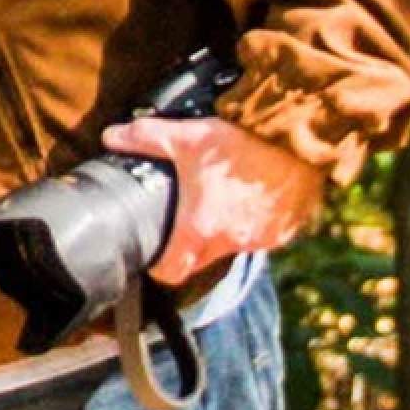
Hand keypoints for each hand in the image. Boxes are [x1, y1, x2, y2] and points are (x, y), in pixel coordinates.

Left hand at [102, 113, 326, 282]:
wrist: (298, 138)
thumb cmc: (242, 141)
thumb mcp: (186, 136)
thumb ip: (144, 138)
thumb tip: (111, 136)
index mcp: (199, 229)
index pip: (171, 272)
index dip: (160, 267)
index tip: (157, 255)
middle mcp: (231, 241)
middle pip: (201, 262)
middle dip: (191, 250)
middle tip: (186, 224)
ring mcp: (261, 239)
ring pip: (235, 247)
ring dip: (226, 233)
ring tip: (224, 203)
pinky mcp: (286, 231)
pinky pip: (265, 236)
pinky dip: (257, 224)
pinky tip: (254, 199)